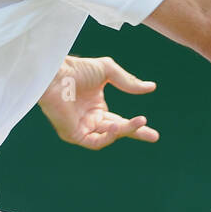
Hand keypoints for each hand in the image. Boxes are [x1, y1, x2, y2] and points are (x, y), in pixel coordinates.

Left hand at [38, 55, 159, 149]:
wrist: (56, 73)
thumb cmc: (76, 69)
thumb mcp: (108, 71)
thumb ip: (129, 82)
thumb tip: (151, 87)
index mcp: (96, 109)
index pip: (120, 121)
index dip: (136, 126)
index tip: (152, 130)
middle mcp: (89, 120)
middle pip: (117, 132)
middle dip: (136, 132)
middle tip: (154, 136)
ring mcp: (81, 128)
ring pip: (108, 137)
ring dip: (124, 131)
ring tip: (139, 122)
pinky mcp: (72, 134)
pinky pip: (94, 142)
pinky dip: (107, 137)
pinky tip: (116, 127)